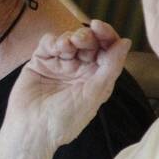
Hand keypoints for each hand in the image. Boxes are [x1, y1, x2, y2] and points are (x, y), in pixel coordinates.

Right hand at [0, 20, 130, 152]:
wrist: (32, 131)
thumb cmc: (64, 120)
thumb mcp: (94, 94)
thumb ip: (111, 67)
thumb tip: (126, 41)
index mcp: (95, 78)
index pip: (106, 50)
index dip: (105, 35)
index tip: (99, 27)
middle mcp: (79, 70)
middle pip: (88, 42)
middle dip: (87, 36)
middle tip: (81, 40)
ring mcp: (59, 65)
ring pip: (68, 39)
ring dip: (69, 37)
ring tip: (66, 47)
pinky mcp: (40, 62)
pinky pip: (48, 43)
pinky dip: (53, 41)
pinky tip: (55, 49)